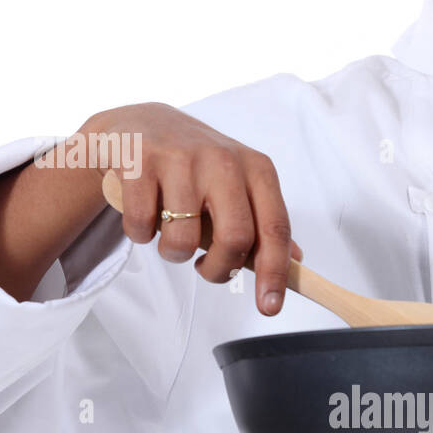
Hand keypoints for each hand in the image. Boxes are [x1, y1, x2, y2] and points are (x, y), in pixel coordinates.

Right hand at [80, 103, 300, 315]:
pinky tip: (143, 215)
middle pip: (235, 238)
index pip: (274, 227)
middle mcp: (223, 159)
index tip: (269, 307)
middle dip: (218, 270)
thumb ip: (262, 220)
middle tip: (204, 270)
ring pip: (182, 239)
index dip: (274, 273)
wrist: (137, 125)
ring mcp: (180, 159)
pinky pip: (142, 225)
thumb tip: (294, 263)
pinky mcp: (140, 163)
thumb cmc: (193, 163)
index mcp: (255, 168)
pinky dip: (140, 234)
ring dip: (172, 253)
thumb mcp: (236, 182)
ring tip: (169, 236)